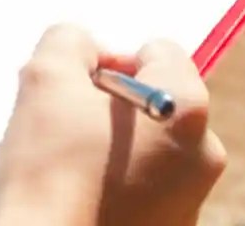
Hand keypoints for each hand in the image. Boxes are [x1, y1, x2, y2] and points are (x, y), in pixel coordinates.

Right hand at [0, 24, 226, 225]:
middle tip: (49, 125)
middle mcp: (202, 156)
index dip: (107, 60)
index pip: (156, 51)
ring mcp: (188, 202)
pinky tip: (59, 195)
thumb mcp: (45, 79)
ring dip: (87, 145)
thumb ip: (69, 41)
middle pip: (144, 103)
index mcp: (186, 109)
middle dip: (92, 107)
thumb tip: (85, 50)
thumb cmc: (50, 173)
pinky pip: (133, 191)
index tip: (73, 89)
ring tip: (41, 164)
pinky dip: (97, 185)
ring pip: (133, 149)